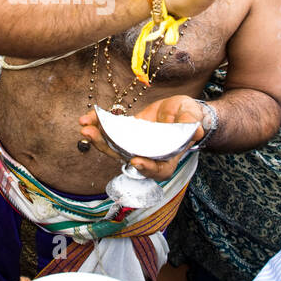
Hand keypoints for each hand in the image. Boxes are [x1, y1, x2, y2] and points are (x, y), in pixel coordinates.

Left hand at [77, 94, 204, 181]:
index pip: (158, 169)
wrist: (181, 110)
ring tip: (84, 125)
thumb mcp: (193, 116)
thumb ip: (192, 124)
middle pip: (126, 157)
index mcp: (167, 156)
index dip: (147, 168)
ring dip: (97, 137)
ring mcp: (135, 144)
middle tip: (90, 134)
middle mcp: (148, 154)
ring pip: (114, 146)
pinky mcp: (127, 132)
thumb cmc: (191, 116)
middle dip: (107, 147)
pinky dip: (98, 124)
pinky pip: (111, 131)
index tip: (136, 160)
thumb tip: (196, 131)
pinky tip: (88, 116)